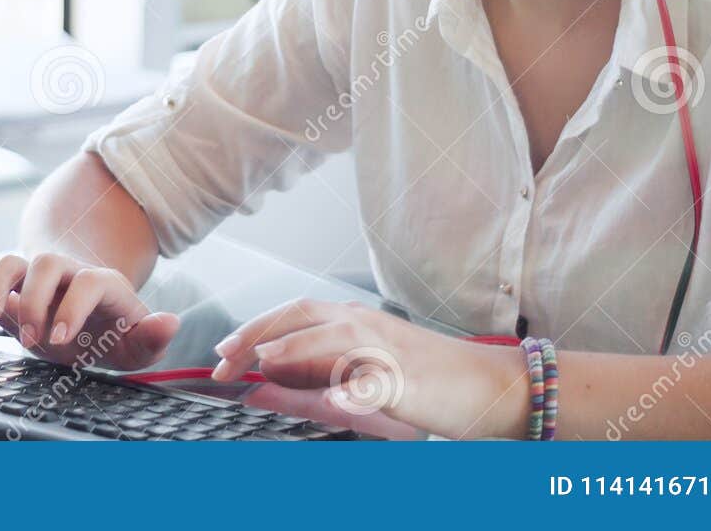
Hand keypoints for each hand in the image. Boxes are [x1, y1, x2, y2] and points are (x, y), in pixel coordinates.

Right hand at [0, 252, 179, 371]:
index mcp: (99, 282)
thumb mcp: (135, 340)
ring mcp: (33, 280)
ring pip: (11, 262)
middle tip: (31, 339)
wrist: (88, 314)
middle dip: (34, 299)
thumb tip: (171, 322)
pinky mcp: (9, 294)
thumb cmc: (112, 329)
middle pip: (44, 263)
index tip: (61, 338)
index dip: (73, 306)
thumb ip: (153, 337)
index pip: (86, 280)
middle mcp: (64, 273)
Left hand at [210, 298, 513, 438]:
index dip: (252, 328)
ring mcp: (389, 350)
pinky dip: (357, 389)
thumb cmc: (423, 384)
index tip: (221, 352)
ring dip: (300, 348)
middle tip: (225, 356)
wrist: (489, 387)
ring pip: (338, 339)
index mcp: (353, 321)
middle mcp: (366, 325)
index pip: (292, 314)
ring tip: (265, 361)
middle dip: (261, 333)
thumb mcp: (355, 386)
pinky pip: (380, 384)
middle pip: (305, 316)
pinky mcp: (411, 380)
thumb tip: (254, 388)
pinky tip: (337, 398)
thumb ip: (305, 387)